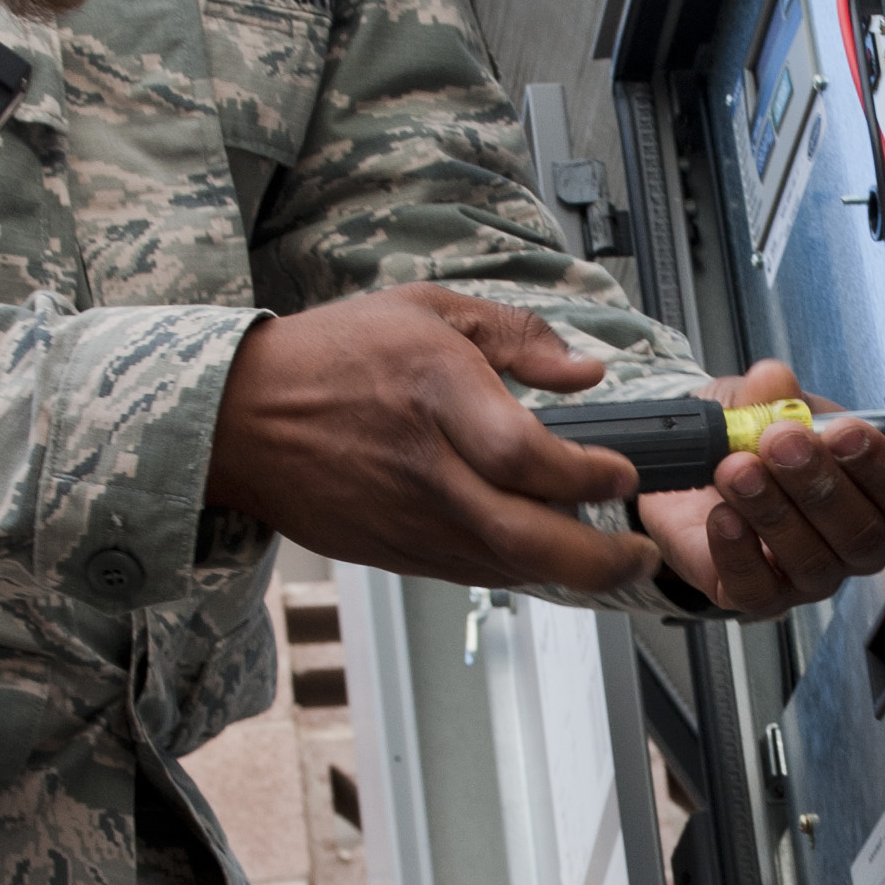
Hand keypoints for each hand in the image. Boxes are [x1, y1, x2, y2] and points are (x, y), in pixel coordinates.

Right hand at [201, 291, 657, 602]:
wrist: (244, 418)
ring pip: (505, 568)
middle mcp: (425, 468)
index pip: (525, 454)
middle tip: (640, 553)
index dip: (586, 474)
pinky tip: (544, 553)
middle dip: (600, 560)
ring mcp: (407, 519)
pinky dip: (518, 571)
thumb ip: (517, 336)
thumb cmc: (332, 356)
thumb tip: (586, 370)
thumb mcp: (426, 310)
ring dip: (568, 574)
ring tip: (610, 559)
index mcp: (434, 394)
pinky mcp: (394, 551)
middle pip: (525, 537)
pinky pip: (472, 574)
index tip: (622, 472)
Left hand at [639, 359, 884, 614]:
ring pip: (812, 561)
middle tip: (780, 444)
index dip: (881, 467)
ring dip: (774, 512)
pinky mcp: (758, 595)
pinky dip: (738, 553)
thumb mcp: (762, 404)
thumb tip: (773, 380)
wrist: (693, 470)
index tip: (844, 433)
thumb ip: (773, 395)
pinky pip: (758, 589)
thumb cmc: (749, 440)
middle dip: (820, 485)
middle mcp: (851, 539)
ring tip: (737, 470)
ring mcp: (809, 574)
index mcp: (873, 489)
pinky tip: (723, 518)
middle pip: (862, 534)